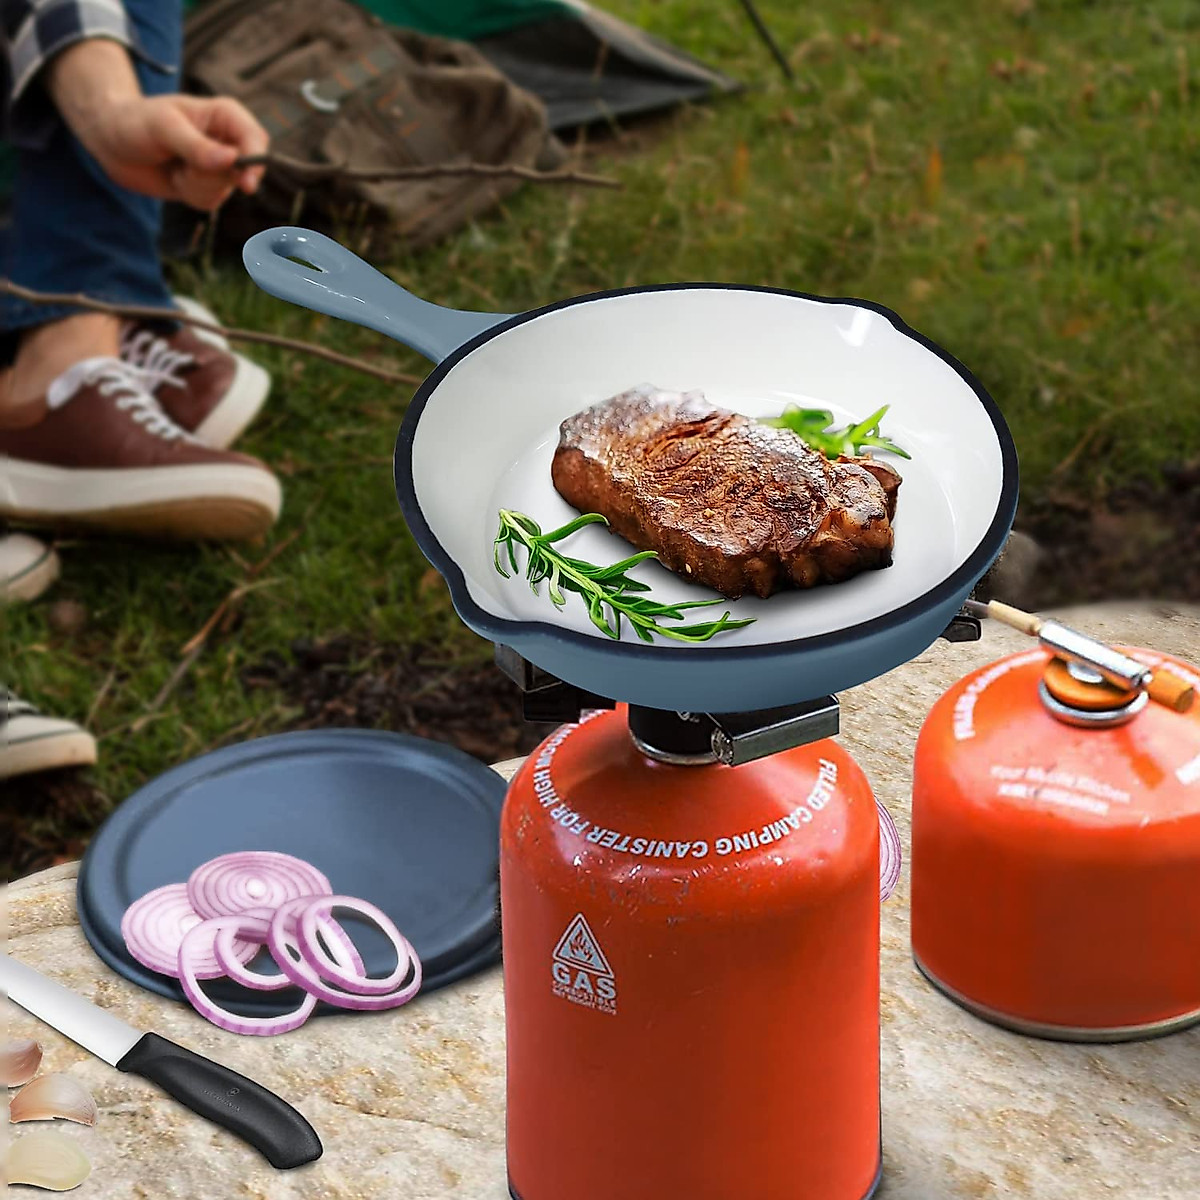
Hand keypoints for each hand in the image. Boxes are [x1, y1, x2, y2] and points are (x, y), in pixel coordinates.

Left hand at [47, 39, 267, 210]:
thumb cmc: (135, 121)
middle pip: (243, 171)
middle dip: (212, 175)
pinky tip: (175, 177)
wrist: (111, 141)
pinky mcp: (208, 186)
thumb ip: (197, 146)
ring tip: (175, 165)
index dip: (256, 162)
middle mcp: (228, 141)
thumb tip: (231, 160)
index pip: (256, 139)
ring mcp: (220, 166)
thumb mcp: (163, 127)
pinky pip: (210, 202)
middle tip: (184, 165)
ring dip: (195, 185)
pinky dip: (189, 194)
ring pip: (225, 189)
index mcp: (225, 115)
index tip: (245, 183)